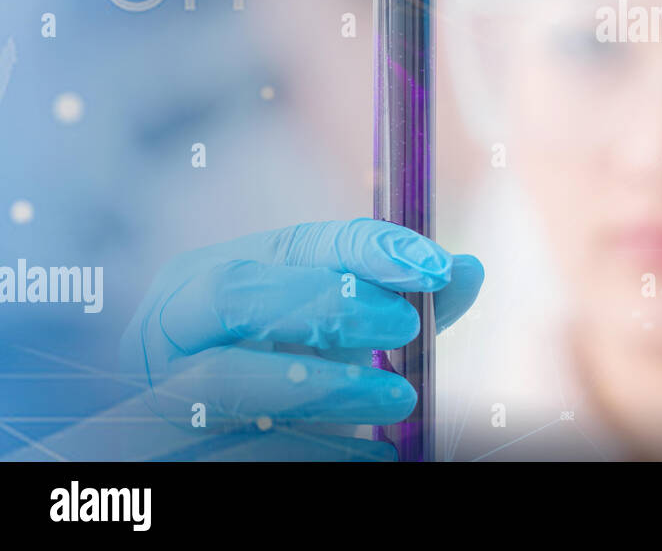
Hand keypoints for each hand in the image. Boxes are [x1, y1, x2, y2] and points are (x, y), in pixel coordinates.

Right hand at [109, 218, 482, 460]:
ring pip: (223, 380)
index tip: (436, 268)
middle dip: (328, 303)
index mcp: (206, 279)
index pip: (291, 245)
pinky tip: (374, 454)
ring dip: (324, 384)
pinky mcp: (160, 459)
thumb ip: (397, 300)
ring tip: (402, 397)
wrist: (225, 451)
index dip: (367, 251)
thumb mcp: (336, 333)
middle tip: (407, 328)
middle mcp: (166, 330)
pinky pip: (232, 453)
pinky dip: (310, 450)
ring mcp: (151, 395)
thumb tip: (467, 269)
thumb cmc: (284, 376)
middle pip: (236, 297)